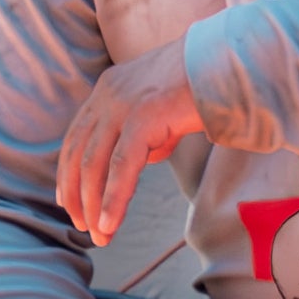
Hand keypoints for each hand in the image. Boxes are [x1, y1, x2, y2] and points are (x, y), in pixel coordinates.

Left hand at [58, 42, 210, 243]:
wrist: (230, 63)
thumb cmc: (202, 86)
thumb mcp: (160, 107)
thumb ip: (144, 130)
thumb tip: (139, 160)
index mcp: (108, 90)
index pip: (77, 138)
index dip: (68, 173)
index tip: (69, 203)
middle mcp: (108, 94)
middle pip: (79, 153)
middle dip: (77, 196)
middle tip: (82, 227)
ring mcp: (124, 104)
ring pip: (95, 164)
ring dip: (93, 205)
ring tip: (99, 234)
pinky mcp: (145, 116)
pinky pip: (121, 166)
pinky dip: (113, 198)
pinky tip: (109, 222)